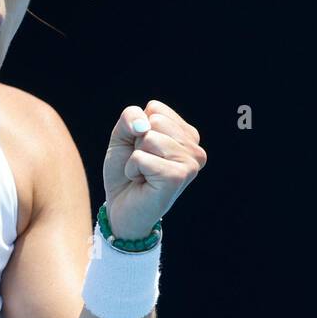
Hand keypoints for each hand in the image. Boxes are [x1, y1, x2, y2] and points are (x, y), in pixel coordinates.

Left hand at [102, 100, 206, 239]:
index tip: (143, 151)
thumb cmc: (125, 171)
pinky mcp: (177, 177)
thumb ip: (130, 117)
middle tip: (143, 165)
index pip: (155, 108)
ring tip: (143, 174)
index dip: (138, 129)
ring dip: (136, 157)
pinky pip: (141, 157)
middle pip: (154, 120)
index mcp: (187, 135)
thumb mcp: (123, 136)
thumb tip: (144, 125)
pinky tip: (142, 182)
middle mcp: (195, 149)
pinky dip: (133, 169)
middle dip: (137, 142)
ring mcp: (190, 163)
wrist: (121, 208)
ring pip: (149, 138)